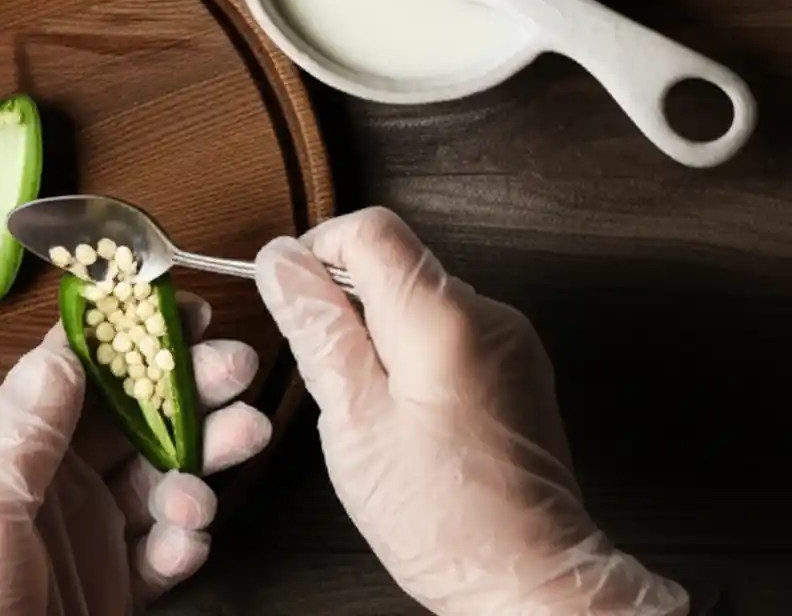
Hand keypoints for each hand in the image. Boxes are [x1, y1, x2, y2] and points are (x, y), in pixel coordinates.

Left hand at [0, 294, 270, 614]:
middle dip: (188, 390)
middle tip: (238, 368)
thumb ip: (22, 428)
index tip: (180, 306)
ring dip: (203, 460)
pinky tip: (189, 539)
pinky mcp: (115, 588)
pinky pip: (165, 551)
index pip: (75, 373)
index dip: (126, 335)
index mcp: (12, 450)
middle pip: (134, 419)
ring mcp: (88, 536)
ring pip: (161, 478)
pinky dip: (186, 540)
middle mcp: (53, 483)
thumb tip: (60, 352)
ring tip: (240, 445)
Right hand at [255, 208, 688, 615]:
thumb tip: (280, 260)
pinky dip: (411, 354)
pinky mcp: (517, 366)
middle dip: (345, 303)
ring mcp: (510, 339)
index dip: (318, 251)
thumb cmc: (441, 517)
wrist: (529, 578)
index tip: (294, 300)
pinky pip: (448, 330)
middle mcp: (490, 313)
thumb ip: (317, 329)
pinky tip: (406, 415)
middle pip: (395, 262)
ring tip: (370, 408)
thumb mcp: (354, 421)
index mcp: (445, 319)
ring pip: (418, 298)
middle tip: (332, 379)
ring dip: (377, 333)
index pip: (370, 230)